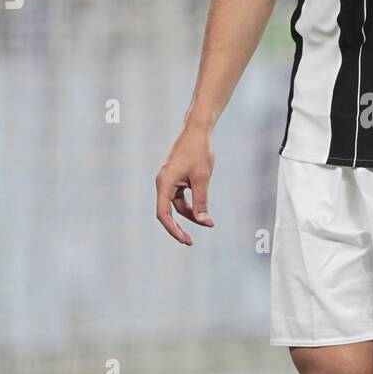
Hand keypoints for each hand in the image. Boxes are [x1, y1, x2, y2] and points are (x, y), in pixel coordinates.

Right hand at [155, 125, 215, 244]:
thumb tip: (203, 221)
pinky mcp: (176, 179)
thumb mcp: (202, 178)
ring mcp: (169, 181)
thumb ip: (201, 201)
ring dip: (191, 215)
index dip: (173, 229)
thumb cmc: (199, 152)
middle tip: (191, 242)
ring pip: (177, 205)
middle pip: (169, 212)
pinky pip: (181, 198)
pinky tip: (202, 212)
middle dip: (180, 227)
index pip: (164, 214)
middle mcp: (163, 183)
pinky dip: (192, 205)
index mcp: (165, 183)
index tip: (185, 240)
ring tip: (208, 222)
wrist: (198, 131)